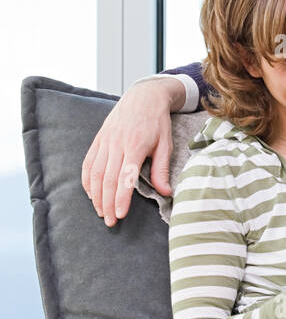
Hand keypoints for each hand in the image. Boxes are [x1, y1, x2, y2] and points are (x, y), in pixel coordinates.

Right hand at [81, 77, 183, 225]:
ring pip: (95, 173)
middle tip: (110, 222)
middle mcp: (116, 144)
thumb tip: (166, 192)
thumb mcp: (165, 144)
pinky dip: (88, 180)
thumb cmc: (157, 122)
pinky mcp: (98, 140)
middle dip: (107, 203)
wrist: (143, 97)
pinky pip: (88, 163)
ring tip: (100, 212)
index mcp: (134, 146)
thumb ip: (162, 169)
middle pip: (107, 179)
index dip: (121, 198)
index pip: (124, 177)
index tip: (120, 215)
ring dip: (96, 195)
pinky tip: (91, 194)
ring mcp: (104, 142)